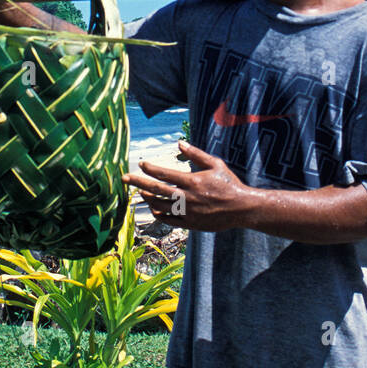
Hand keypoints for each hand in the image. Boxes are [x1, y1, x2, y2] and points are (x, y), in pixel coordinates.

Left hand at [124, 141, 256, 232]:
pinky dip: (158, 214)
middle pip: (156, 190)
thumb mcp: (215, 164)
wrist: (241, 209)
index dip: (150, 168)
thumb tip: (179, 143)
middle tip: (125, 178)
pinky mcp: (190, 224)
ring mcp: (187, 212)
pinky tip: (154, 208)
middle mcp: (187, 198)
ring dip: (147, 198)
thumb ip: (196, 154)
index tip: (141, 163)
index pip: (165, 174)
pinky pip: (168, 220)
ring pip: (159, 206)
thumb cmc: (229, 184)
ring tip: (141, 192)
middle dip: (138, 183)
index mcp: (192, 182)